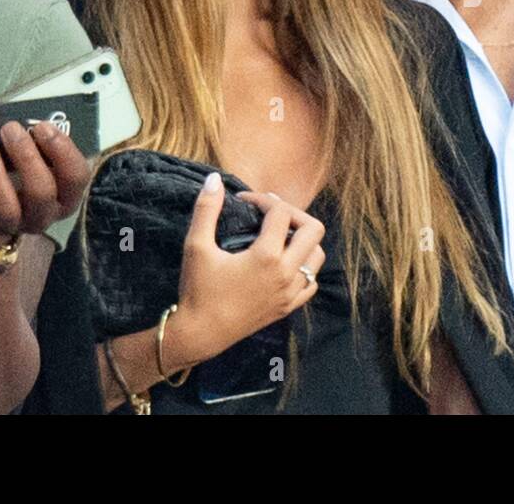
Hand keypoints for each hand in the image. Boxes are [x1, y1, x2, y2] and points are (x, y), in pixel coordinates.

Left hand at [0, 121, 91, 248]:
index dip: (63, 151)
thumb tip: (23, 115)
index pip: (76, 177)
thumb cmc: (16, 176)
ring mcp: (8, 227)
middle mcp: (40, 215)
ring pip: (5, 210)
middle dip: (26, 157)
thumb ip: (37, 143)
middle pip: (41, 193)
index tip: (44, 126)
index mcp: (63, 196)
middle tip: (10, 129)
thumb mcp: (36, 160)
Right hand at [164, 174, 325, 367]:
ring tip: (279, 235)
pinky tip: (284, 262)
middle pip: (314, 229)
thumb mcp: (196, 246)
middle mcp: (286, 274)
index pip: (281, 212)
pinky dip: (304, 267)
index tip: (245, 200)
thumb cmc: (197, 290)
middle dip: (295, 214)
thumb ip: (206, 209)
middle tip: (272, 213)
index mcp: (267, 256)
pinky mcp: (288, 307)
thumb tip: (214, 179)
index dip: (263, 199)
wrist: (200, 334)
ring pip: (317, 256)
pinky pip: (311, 281)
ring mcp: (290, 292)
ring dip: (304, 240)